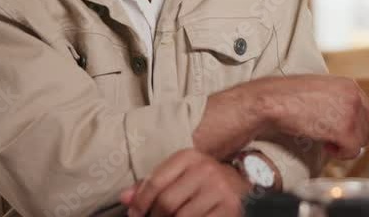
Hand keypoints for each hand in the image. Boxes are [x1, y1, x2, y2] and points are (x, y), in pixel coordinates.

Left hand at [121, 149, 250, 216]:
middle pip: (166, 203)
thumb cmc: (203, 183)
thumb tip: (124, 197)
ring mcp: (220, 190)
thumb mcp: (180, 176)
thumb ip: (152, 186)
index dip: (140, 203)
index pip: (156, 182)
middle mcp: (206, 169)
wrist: (243, 187)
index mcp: (190, 157)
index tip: (135, 215)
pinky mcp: (230, 209)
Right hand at [261, 75, 368, 158]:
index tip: (334, 127)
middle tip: (328, 136)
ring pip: (361, 140)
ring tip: (325, 141)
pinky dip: (340, 154)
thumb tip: (344, 118)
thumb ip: (337, 99)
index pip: (365, 109)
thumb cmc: (289, 95)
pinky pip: (352, 151)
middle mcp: (354, 96)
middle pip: (364, 126)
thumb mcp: (320, 89)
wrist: (274, 101)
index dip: (351, 122)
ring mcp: (351, 113)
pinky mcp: (344, 130)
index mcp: (349, 84)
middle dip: (349, 135)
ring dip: (344, 145)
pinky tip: (325, 147)